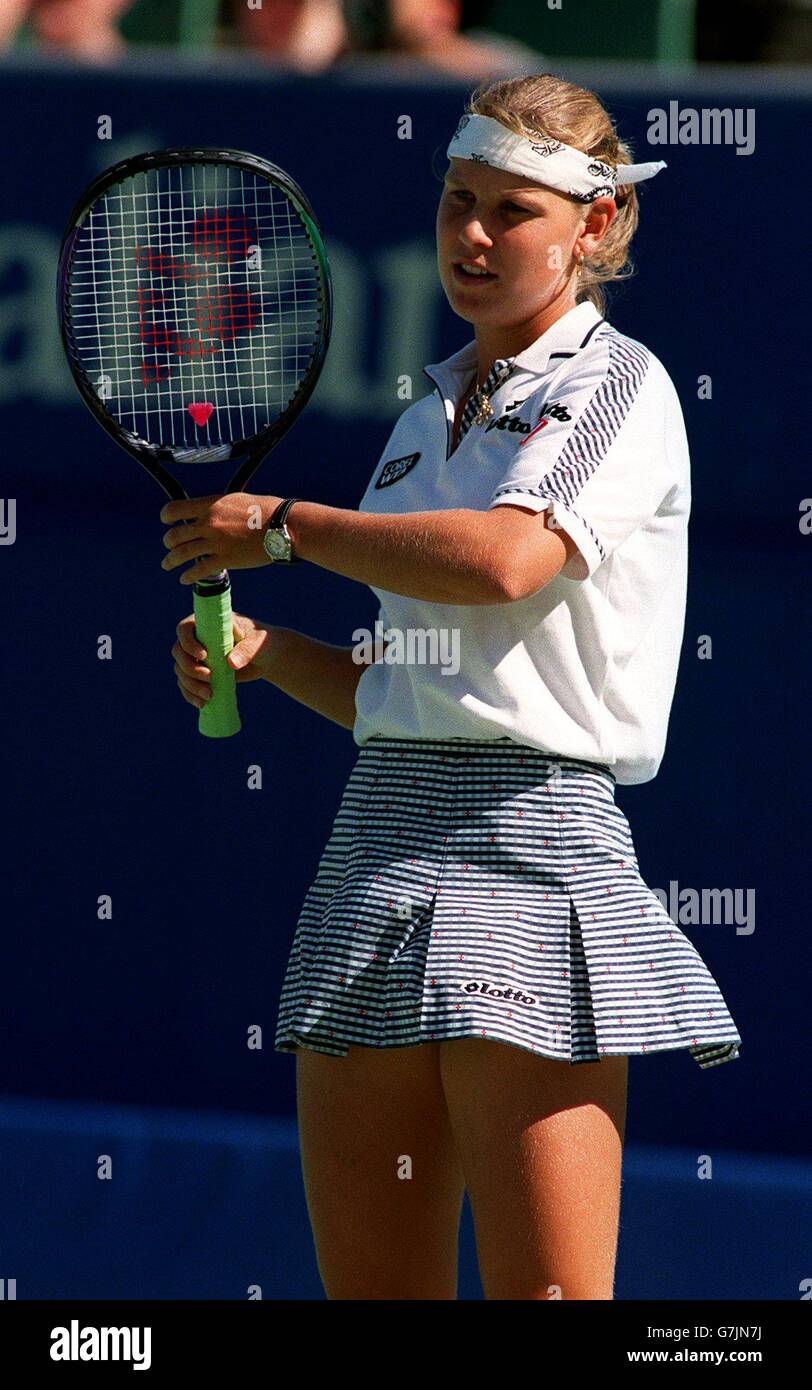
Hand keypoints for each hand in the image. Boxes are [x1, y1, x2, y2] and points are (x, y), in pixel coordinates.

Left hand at [159, 493, 285, 583]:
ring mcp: (216, 543)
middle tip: (169, 547)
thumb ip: (217, 507)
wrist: (283, 525)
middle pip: (174, 535)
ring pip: (181, 554)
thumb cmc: (265, 510)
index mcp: (210, 505)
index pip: (174, 509)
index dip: (167, 516)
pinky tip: (184, 578)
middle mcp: (209, 523)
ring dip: (171, 561)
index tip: (167, 521)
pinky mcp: (226, 560)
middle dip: (169, 543)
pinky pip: (199, 570)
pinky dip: (188, 576)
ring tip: (167, 565)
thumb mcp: (235, 500)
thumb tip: (208, 512)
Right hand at [172, 611, 279, 707]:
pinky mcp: (199, 673)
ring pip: (180, 670)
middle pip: (178, 651)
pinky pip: (186, 684)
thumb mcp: (258, 643)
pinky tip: (202, 703)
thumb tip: (230, 663)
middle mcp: (197, 639)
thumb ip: (246, 650)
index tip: (204, 655)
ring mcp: (196, 657)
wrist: (265, 657)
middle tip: (209, 677)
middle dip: (189, 667)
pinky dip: (190, 694)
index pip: (184, 629)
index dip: (188, 642)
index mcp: (207, 624)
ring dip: (190, 684)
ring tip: (209, 694)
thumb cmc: (261, 642)